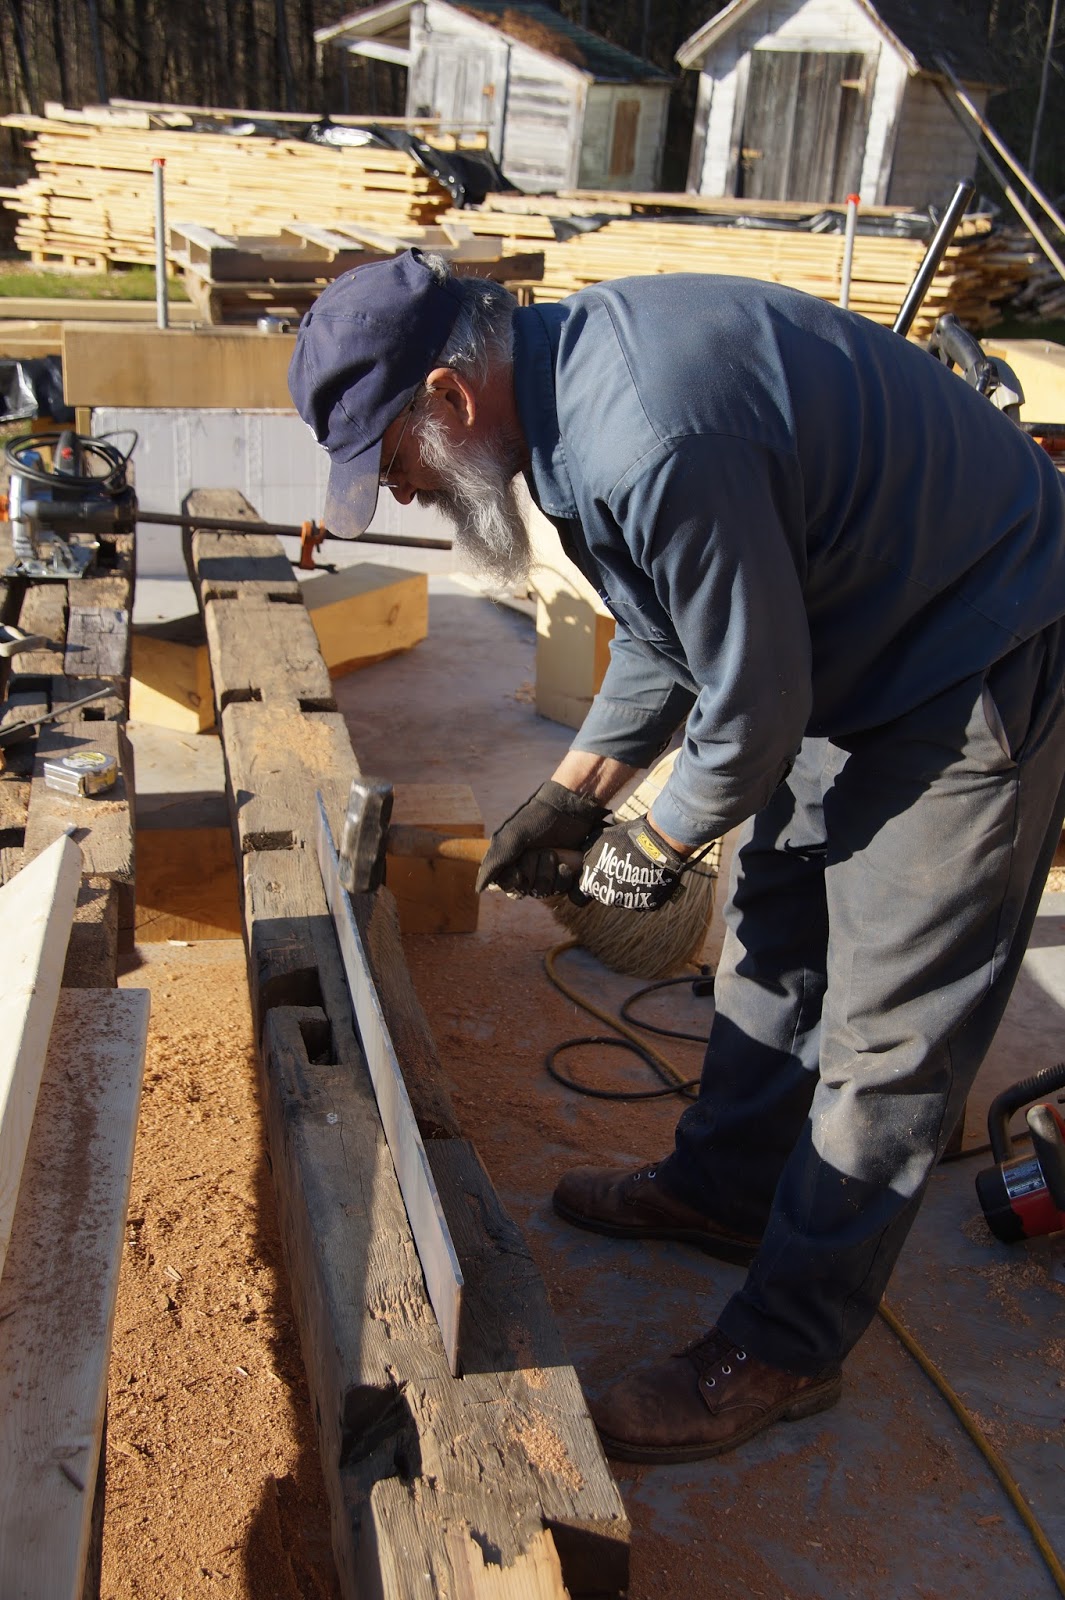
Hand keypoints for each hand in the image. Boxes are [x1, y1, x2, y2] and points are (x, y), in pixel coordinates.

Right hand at [476, 780, 607, 896]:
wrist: (570, 809)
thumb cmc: (538, 819)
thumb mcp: (512, 838)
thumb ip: (494, 863)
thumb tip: (479, 889)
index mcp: (509, 860)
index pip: (506, 886)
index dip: (513, 881)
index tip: (519, 871)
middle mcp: (526, 868)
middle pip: (525, 890)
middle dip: (533, 872)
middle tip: (538, 851)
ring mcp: (545, 872)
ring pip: (543, 891)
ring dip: (548, 872)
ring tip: (553, 852)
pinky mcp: (563, 874)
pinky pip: (561, 889)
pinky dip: (563, 876)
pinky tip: (565, 863)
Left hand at [576, 816, 686, 910]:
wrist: (656, 844)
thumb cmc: (625, 839)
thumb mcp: (599, 839)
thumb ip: (588, 850)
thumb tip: (582, 853)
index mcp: (592, 885)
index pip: (582, 891)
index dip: (589, 880)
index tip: (597, 872)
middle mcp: (608, 898)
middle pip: (605, 894)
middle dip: (610, 883)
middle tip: (621, 866)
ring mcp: (629, 903)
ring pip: (624, 898)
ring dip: (627, 887)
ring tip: (637, 868)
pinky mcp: (647, 905)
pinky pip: (643, 899)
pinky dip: (644, 890)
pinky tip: (648, 875)